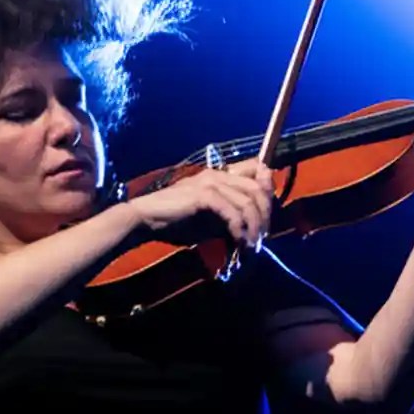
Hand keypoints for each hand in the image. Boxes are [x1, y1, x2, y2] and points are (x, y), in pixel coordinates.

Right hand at [123, 161, 274, 247]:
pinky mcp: (203, 195)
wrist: (145, 219)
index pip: (256, 170)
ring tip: (252, 243)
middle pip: (257, 187)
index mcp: (219, 175)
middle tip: (263, 236)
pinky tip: (239, 239)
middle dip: (265, 214)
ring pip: (248, 199)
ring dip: (254, 224)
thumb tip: (250, 229)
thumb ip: (228, 218)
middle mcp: (217, 174)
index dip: (268, 189)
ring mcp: (210, 182)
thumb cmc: (174, 221)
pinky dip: (239, 227)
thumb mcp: (208, 220)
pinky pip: (232, 210)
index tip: (267, 217)